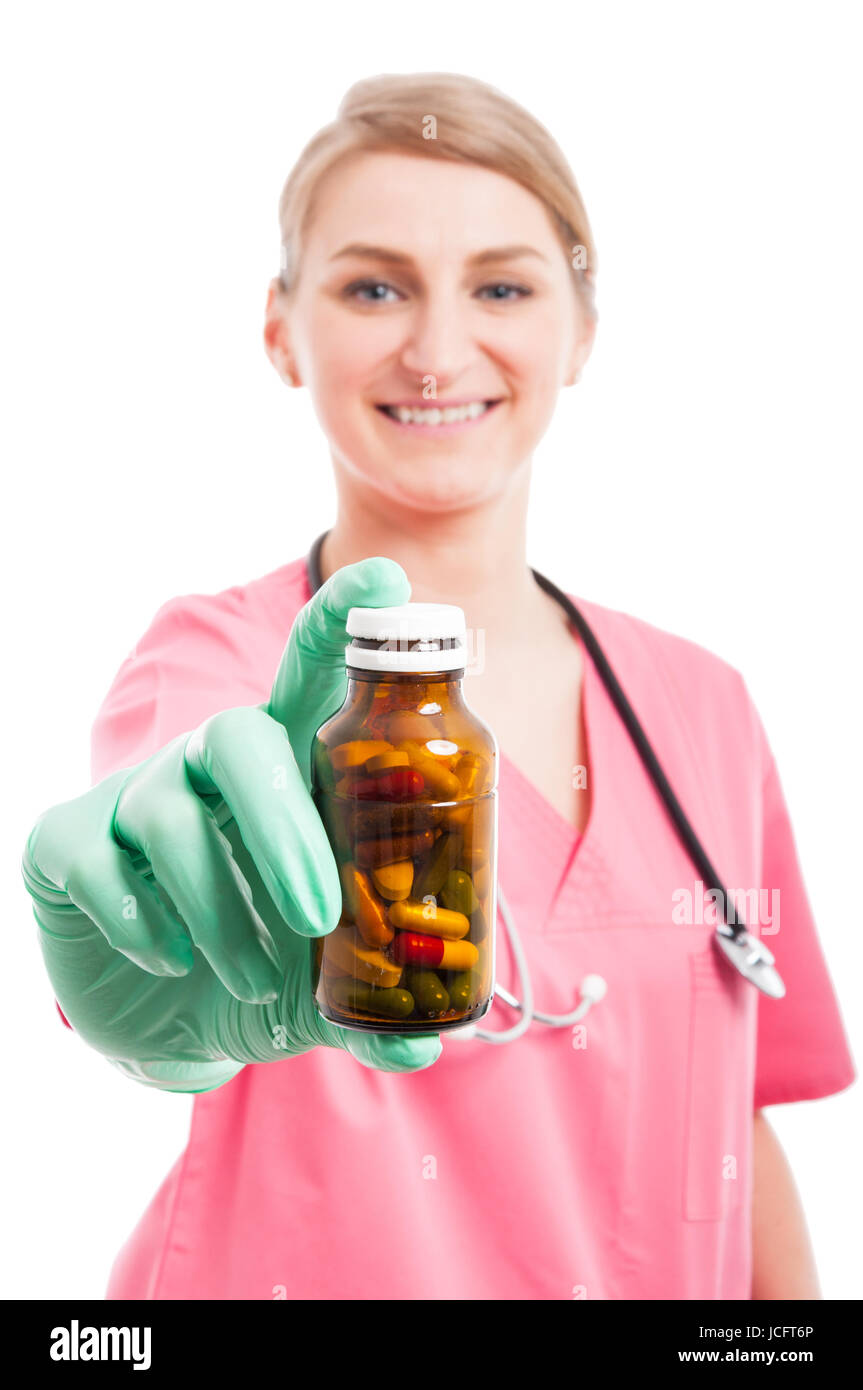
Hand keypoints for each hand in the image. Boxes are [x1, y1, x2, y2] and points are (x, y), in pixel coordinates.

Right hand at [22, 559, 442, 1089]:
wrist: (161, 1015)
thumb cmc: (259, 963)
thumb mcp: (317, 987)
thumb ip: (369, 1007)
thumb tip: (427, 1046)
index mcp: (283, 769)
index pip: (309, 676)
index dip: (340, 621)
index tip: (388, 578)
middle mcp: (207, 764)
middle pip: (239, 738)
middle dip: (282, 825)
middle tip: (317, 913)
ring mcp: (133, 797)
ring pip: (171, 814)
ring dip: (219, 906)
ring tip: (247, 975)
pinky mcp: (66, 843)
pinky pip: (99, 863)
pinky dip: (141, 920)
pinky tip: (169, 957)